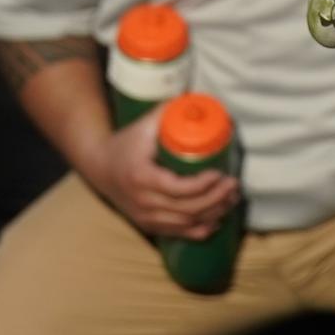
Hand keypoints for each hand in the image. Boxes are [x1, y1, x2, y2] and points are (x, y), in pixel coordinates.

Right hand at [82, 111, 239, 242]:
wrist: (99, 167)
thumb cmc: (125, 142)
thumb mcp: (143, 125)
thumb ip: (166, 111)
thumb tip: (196, 101)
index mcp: (141, 178)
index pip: (177, 189)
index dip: (202, 185)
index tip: (220, 173)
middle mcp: (143, 202)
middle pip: (186, 209)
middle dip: (215, 199)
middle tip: (234, 184)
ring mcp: (145, 217)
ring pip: (184, 224)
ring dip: (212, 213)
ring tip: (232, 197)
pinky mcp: (148, 225)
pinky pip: (177, 233)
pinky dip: (199, 230)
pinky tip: (217, 220)